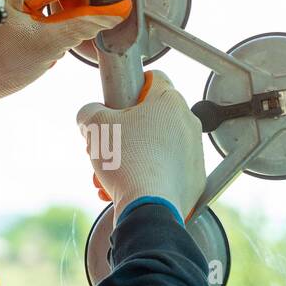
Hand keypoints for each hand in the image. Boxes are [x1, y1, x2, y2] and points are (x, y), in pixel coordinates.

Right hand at [76, 70, 204, 220]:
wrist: (149, 207)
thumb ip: (90, 111)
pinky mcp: (196, 179)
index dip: (132, 87)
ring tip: (109, 175)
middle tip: (105, 147)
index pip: (153, 79)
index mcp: (170, 101)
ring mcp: (195, 152)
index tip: (119, 102)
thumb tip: (91, 114)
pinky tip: (125, 188)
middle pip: (152, 118)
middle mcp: (189, 122)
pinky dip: (147, 176)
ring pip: (157, 147)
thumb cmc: (128, 162)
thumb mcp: (94, 125)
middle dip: (125, 132)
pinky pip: (168, 170)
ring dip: (131, 157)